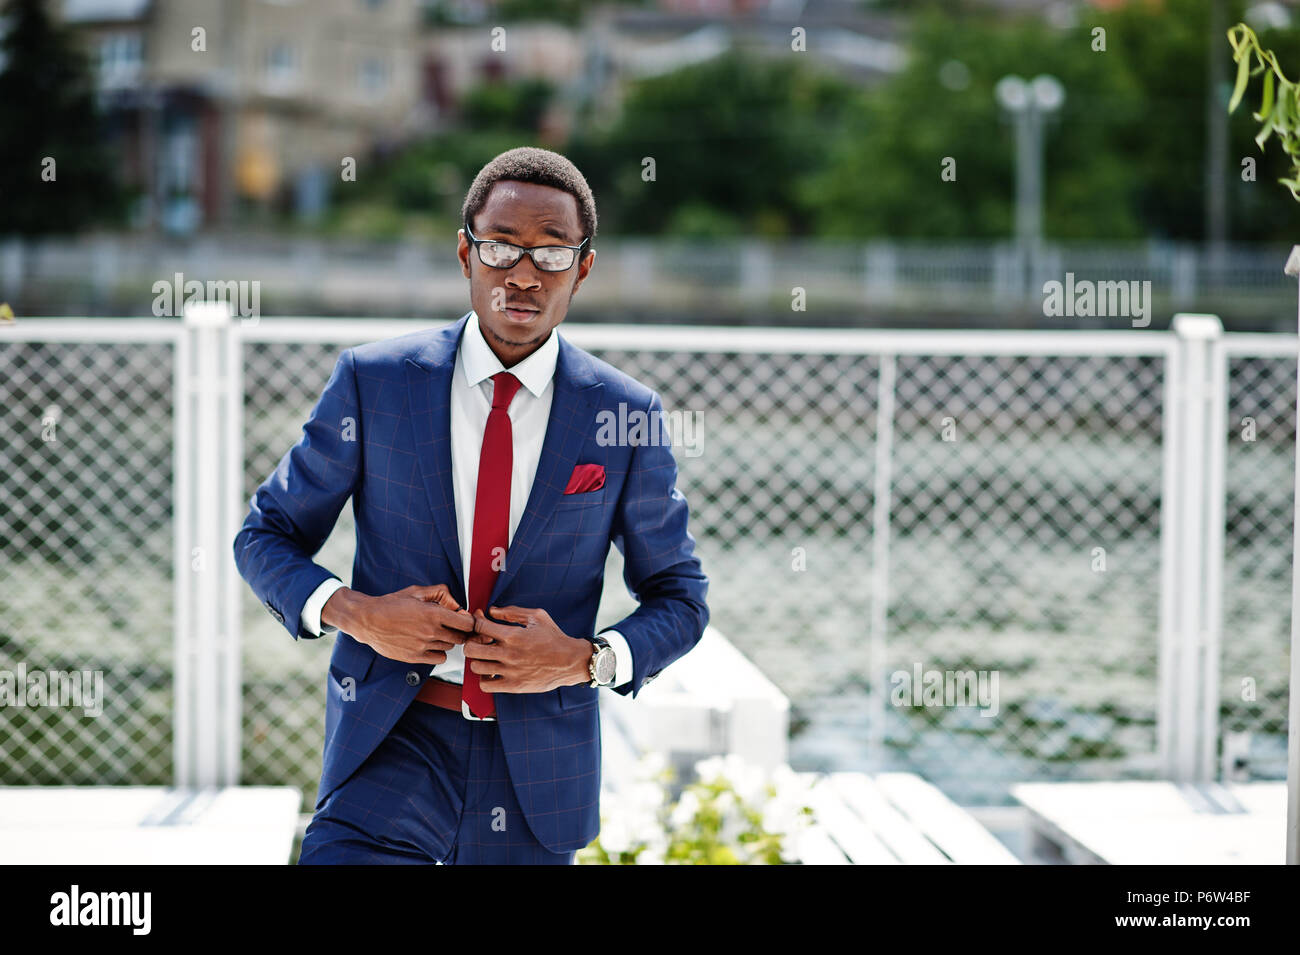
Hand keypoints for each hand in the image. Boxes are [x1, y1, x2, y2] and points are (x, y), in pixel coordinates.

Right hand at [323, 584, 474, 664]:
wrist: (368, 620)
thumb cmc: (392, 604)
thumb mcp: (417, 591)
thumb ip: (441, 593)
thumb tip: (457, 604)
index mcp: (433, 614)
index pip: (467, 623)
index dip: (468, 620)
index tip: (462, 618)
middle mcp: (430, 632)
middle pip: (460, 637)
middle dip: (458, 630)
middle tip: (450, 625)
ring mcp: (422, 646)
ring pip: (450, 647)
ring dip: (447, 640)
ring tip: (434, 632)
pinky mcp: (414, 657)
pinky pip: (440, 658)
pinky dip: (438, 652)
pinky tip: (430, 643)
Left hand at [463, 605, 591, 693]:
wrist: (571, 661)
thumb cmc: (554, 637)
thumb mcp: (537, 616)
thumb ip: (512, 611)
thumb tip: (491, 611)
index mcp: (513, 635)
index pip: (479, 626)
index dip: (475, 622)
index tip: (480, 622)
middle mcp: (509, 654)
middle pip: (471, 648)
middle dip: (471, 642)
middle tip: (480, 641)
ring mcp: (510, 671)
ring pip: (476, 667)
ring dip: (478, 660)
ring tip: (488, 657)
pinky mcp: (514, 686)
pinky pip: (485, 685)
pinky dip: (484, 678)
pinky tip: (493, 671)